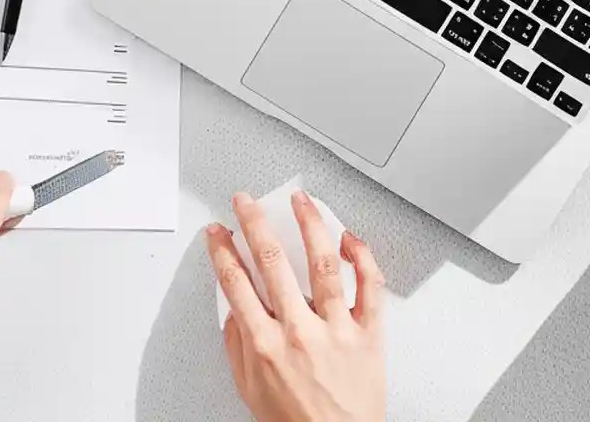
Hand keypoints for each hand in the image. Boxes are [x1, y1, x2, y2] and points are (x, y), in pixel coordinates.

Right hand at [207, 191, 386, 421]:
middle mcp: (298, 332)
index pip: (235, 282)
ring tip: (300, 201)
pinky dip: (362, 258)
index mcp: (264, 345)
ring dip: (308, 224)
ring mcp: (336, 330)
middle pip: (272, 262)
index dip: (222, 251)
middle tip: (246, 202)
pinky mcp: (368, 334)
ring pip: (322, 264)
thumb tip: (233, 307)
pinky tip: (349, 237)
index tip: (218, 233)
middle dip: (254, 223)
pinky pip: (371, 287)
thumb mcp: (249, 387)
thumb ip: (237, 344)